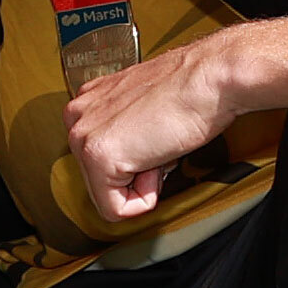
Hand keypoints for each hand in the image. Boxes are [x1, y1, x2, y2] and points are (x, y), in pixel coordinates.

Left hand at [68, 34, 241, 223]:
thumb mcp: (143, 112)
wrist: (209, 79)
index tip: (155, 140)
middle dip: (137, 175)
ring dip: (141, 183)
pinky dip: (143, 198)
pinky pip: (115, 208)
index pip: (101, 162)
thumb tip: (131, 162)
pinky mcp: (98, 156)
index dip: (137, 164)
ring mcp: (83, 136)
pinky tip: (157, 161)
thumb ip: (124, 133)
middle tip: (161, 146)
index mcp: (88, 103)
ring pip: (107, 196)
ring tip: (159, 147)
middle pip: (101, 181)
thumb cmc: (189, 91)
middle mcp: (78, 116)